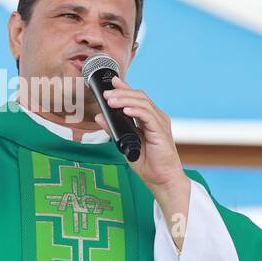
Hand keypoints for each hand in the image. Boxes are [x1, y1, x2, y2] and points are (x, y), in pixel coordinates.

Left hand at [94, 76, 185, 193]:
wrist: (162, 179)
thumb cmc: (147, 164)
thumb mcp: (124, 143)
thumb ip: (113, 129)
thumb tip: (99, 117)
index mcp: (150, 119)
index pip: (137, 98)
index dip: (125, 88)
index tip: (112, 81)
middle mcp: (156, 118)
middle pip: (140, 97)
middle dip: (121, 93)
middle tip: (106, 94)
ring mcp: (160, 123)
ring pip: (143, 103)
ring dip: (125, 100)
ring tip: (111, 101)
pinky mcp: (161, 131)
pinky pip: (147, 116)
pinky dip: (135, 111)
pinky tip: (125, 110)